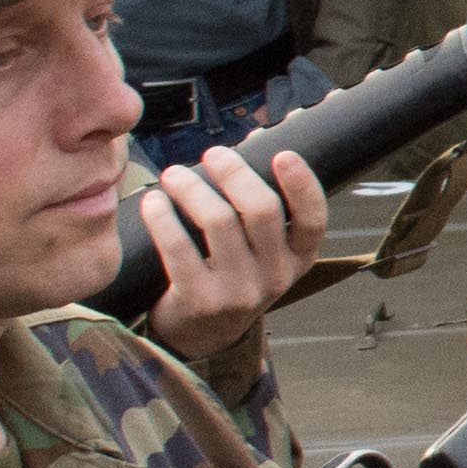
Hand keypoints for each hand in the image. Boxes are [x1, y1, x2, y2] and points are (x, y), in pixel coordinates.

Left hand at [132, 140, 333, 356]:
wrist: (201, 334)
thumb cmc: (232, 273)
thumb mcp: (261, 249)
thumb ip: (262, 198)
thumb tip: (258, 134)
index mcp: (297, 260)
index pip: (313, 220)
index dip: (302, 185)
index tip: (282, 154)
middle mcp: (275, 277)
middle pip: (261, 211)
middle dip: (234, 172)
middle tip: (213, 154)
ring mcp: (238, 292)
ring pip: (218, 222)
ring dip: (192, 188)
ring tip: (175, 174)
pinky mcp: (200, 300)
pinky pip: (179, 248)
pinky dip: (162, 218)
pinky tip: (153, 202)